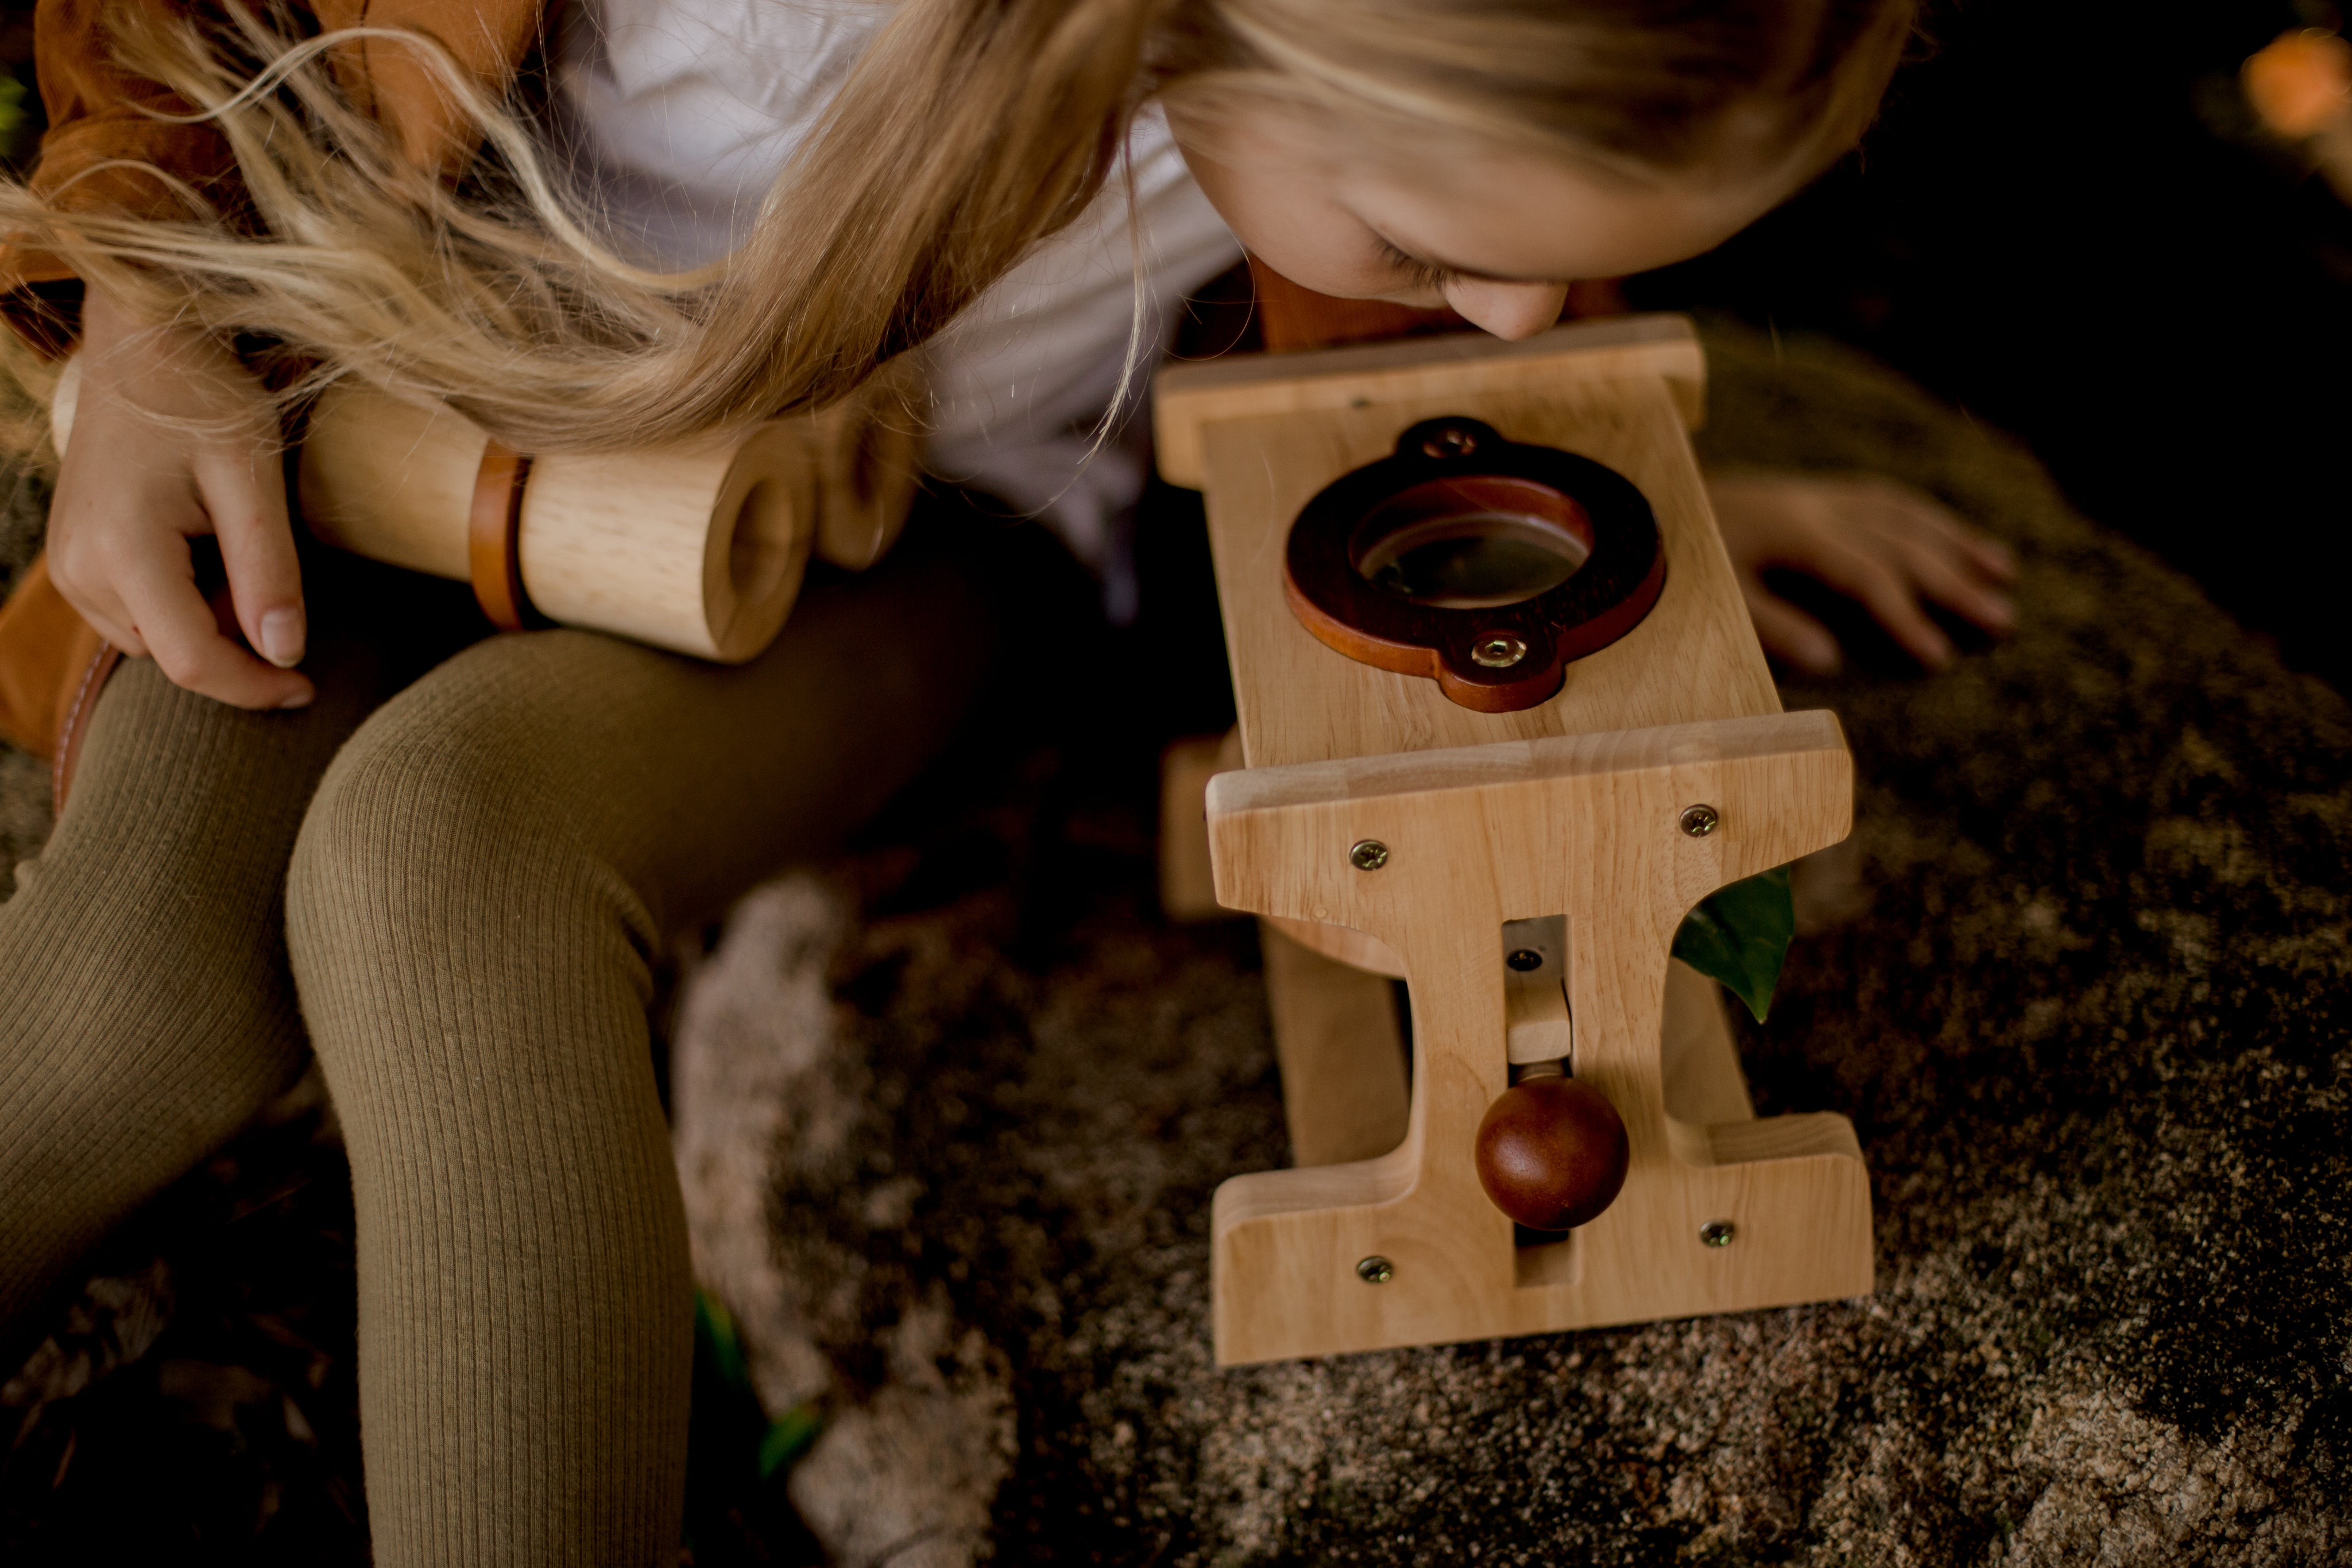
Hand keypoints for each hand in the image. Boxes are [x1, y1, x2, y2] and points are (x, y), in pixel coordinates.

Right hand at [47, 290, 311, 707]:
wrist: (140, 342)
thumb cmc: (202, 397)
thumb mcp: (252, 477)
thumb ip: (269, 570)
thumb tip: (284, 654)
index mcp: (121, 549)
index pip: (192, 662)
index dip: (256, 688)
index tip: (309, 689)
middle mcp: (79, 567)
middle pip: (173, 657)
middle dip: (236, 647)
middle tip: (275, 582)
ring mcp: (67, 565)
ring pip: (155, 641)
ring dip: (207, 622)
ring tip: (231, 545)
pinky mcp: (73, 557)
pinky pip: (136, 613)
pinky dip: (181, 602)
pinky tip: (202, 546)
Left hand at [1706, 469, 2015, 675]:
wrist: (1651, 500)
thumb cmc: (1680, 557)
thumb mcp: (1717, 597)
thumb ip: (1772, 627)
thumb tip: (1831, 662)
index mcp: (1798, 534)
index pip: (1869, 578)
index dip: (1906, 618)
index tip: (1940, 658)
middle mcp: (1820, 507)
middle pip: (1902, 544)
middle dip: (1954, 582)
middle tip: (2002, 621)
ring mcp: (1820, 494)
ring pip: (1904, 515)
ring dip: (1955, 542)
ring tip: (2003, 572)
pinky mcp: (1816, 491)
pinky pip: (1885, 498)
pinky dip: (1925, 517)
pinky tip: (1952, 535)